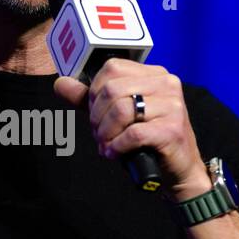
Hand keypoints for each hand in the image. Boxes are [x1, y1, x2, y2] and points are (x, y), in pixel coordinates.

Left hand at [53, 58, 209, 199]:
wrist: (178, 170)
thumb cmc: (147, 141)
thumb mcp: (116, 116)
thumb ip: (89, 99)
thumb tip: (60, 83)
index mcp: (154, 74)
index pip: (112, 68)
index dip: (95, 92)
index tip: (96, 114)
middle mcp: (167, 84)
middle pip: (113, 90)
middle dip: (97, 117)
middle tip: (100, 135)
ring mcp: (173, 105)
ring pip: (121, 111)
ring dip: (106, 133)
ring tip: (107, 145)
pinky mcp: (173, 129)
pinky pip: (133, 134)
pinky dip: (117, 146)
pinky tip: (116, 153)